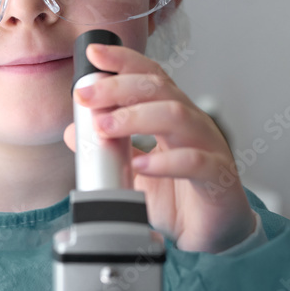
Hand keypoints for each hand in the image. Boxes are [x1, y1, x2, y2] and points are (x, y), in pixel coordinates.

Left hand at [65, 42, 254, 252]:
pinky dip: (164, 162)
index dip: (124, 61)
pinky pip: (194, 161)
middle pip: (159, 89)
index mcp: (174, 115)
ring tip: (104, 127)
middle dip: (118, 87)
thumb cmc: (180, 198)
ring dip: (135, 117)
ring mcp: (208, 146)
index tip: (93, 54)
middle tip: (85, 96)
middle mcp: (193, 123)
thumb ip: (109, 150)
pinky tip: (141, 166)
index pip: (150, 76)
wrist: (214, 235)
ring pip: (176, 115)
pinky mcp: (217, 176)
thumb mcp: (135, 172)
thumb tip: (72, 132)